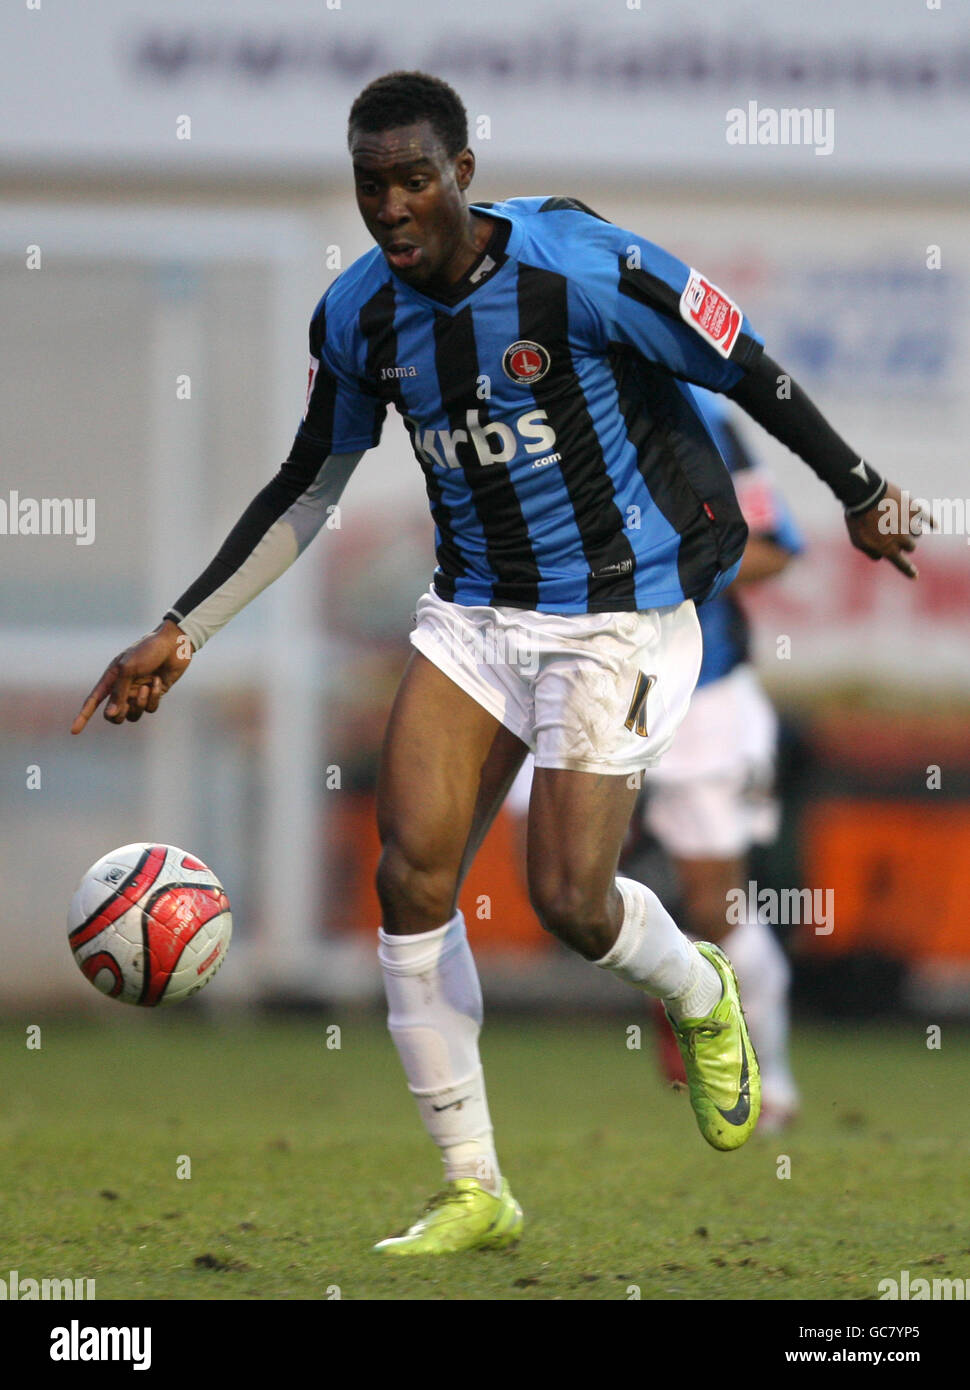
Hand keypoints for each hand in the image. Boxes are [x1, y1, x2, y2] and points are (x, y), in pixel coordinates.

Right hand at [71, 619, 192, 733]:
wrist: (173, 644)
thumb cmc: (147, 651)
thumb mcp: (128, 669)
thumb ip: (119, 692)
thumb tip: (110, 714)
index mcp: (111, 678)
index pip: (92, 701)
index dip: (83, 716)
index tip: (73, 731)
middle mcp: (123, 688)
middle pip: (113, 715)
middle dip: (118, 714)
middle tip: (126, 704)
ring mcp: (139, 693)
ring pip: (133, 715)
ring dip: (139, 704)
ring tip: (146, 688)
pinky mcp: (155, 695)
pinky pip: (150, 708)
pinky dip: (154, 697)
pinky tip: (158, 682)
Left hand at [845, 481, 924, 579]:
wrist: (864, 495)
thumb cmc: (858, 519)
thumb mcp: (858, 541)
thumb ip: (871, 552)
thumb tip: (881, 556)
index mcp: (888, 548)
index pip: (902, 565)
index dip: (909, 571)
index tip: (915, 576)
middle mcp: (902, 538)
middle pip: (910, 547)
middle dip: (904, 543)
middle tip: (894, 534)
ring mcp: (909, 523)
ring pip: (917, 533)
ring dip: (911, 531)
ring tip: (899, 522)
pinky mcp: (913, 509)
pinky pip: (927, 517)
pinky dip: (931, 522)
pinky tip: (935, 526)